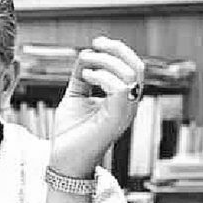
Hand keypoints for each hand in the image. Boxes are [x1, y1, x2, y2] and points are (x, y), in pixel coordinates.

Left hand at [50, 37, 144, 176]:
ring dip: (106, 61)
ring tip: (85, 65)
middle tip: (96, 43)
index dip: (118, 50)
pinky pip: (120, 89)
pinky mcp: (116, 120)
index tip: (96, 42)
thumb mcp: (76, 97)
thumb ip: (82, 76)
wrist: (63, 160)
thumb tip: (86, 54)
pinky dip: (102, 76)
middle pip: (138, 67)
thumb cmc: (71, 132)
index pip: (133, 67)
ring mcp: (124, 113)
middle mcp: (128, 105)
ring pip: (130, 74)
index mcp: (123, 99)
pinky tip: (85, 77)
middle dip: (117, 49)